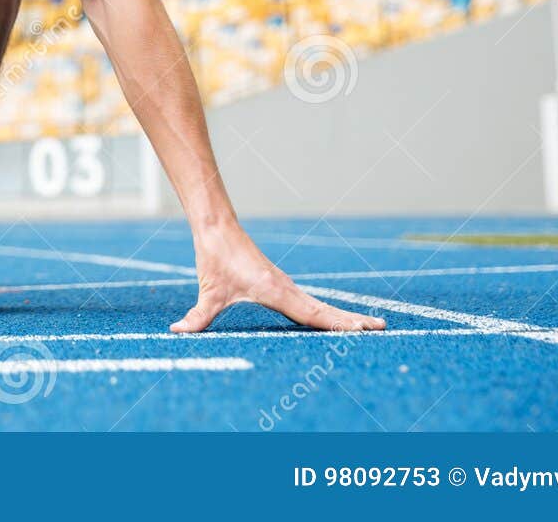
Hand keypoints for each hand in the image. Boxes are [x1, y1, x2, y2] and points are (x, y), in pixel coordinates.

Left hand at [170, 223, 385, 333]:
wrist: (217, 227)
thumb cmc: (214, 258)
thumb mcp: (208, 291)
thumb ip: (197, 316)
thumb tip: (177, 331)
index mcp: (276, 291)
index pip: (312, 314)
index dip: (337, 324)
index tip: (362, 330)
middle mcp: (286, 288)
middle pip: (325, 310)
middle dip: (351, 321)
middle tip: (381, 328)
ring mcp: (285, 286)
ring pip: (319, 305)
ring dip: (342, 316)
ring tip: (369, 326)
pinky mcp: (279, 284)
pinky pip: (309, 302)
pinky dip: (325, 311)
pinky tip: (331, 320)